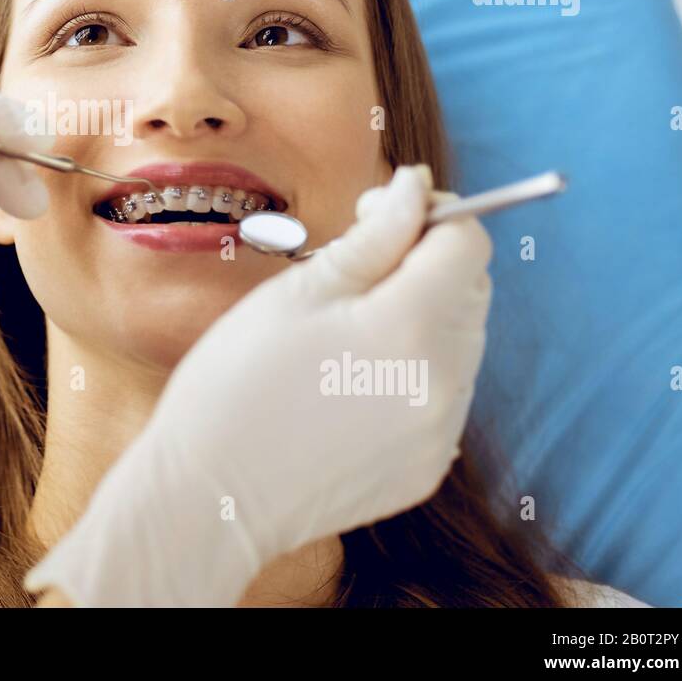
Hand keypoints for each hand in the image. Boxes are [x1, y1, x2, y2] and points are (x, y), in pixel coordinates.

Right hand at [23, 164, 492, 605]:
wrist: (211, 495)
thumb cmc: (237, 382)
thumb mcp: (300, 291)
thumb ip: (375, 236)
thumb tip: (415, 186)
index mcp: (412, 326)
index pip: (466, 241)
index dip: (429, 212)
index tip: (378, 214)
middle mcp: (445, 382)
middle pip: (470, 289)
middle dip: (425, 260)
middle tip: (355, 262)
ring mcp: (441, 431)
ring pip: (460, 342)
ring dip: (422, 314)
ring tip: (346, 328)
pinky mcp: (427, 465)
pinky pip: (442, 395)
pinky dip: (413, 370)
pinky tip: (351, 378)